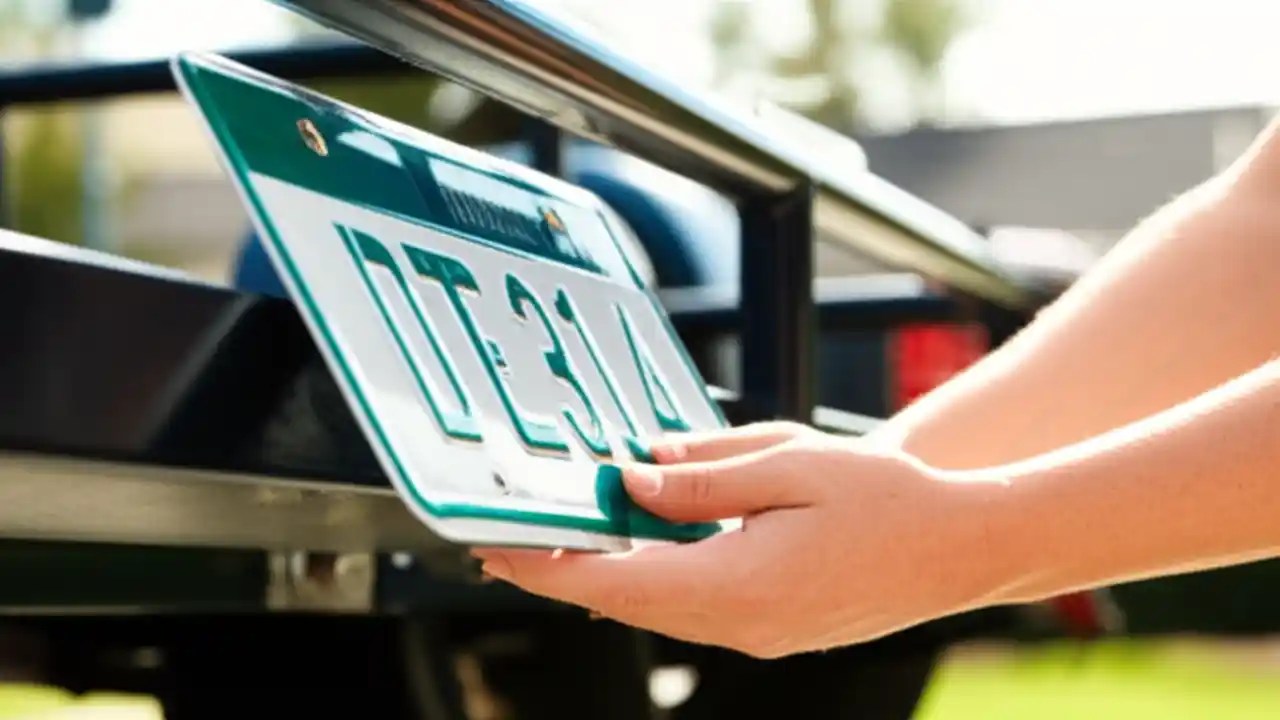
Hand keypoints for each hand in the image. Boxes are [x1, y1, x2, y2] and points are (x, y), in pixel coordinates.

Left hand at [471, 422, 1010, 657]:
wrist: (961, 550)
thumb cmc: (887, 502)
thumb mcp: (790, 464)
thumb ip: (703, 476)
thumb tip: (632, 478)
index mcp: (734, 585)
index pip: (612, 581)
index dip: (547, 565)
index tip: (494, 549)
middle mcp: (736, 625)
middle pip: (625, 602)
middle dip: (564, 573)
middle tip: (510, 542)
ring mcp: (755, 636)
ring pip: (656, 608)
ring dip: (606, 577)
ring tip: (565, 542)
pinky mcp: (771, 630)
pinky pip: (691, 608)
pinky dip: (652, 581)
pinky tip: (641, 552)